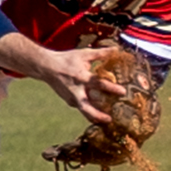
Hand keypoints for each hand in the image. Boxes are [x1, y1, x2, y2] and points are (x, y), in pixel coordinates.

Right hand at [0, 35, 123, 123]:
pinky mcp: (69, 101)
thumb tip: (116, 50)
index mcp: (81, 77)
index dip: (111, 88)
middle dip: (98, 114)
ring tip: (106, 121)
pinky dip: (90, 113)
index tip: (123, 92)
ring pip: (84, 111)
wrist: (47, 67)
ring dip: (95, 117)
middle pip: (86, 107)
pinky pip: (81, 108)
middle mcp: (76, 90)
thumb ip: (101, 53)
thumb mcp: (84, 54)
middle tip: (110, 119)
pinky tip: (99, 116)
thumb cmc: (67, 59)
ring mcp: (71, 97)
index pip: (98, 83)